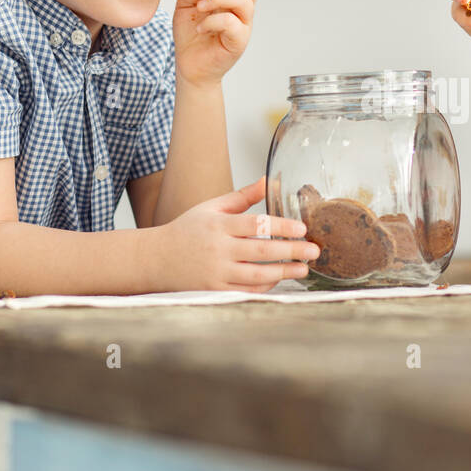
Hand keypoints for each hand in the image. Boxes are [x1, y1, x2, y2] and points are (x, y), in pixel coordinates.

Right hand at [158, 177, 319, 291]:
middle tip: (314, 250)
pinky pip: (245, 290)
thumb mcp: (212, 208)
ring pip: (256, 274)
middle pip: (261, 251)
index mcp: (218, 225)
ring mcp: (215, 272)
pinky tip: (279, 279)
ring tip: (303, 268)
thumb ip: (242, 197)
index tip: (302, 229)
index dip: (281, 227)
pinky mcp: (214, 289)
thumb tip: (268, 180)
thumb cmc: (188, 230)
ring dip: (283, 272)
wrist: (156, 259)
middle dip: (291, 251)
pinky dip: (265, 285)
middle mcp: (217, 249)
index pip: (256, 225)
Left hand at [173, 0, 259, 85]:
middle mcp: (241, 9)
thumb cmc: (190, 35)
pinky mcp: (239, 42)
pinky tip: (200, 28)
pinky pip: (232, 23)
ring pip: (244, 1)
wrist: (188, 65)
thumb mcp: (187, 4)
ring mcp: (242, 25)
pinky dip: (212, 21)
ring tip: (199, 8)